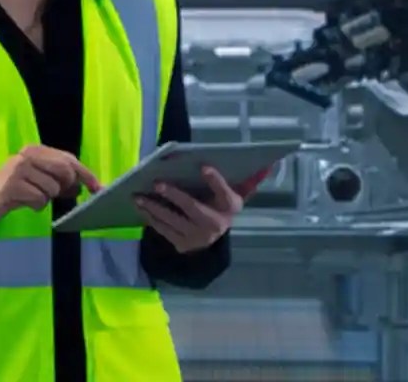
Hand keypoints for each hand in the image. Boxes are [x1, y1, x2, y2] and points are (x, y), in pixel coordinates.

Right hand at [0, 145, 101, 223]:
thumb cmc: (12, 189)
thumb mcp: (36, 180)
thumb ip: (58, 178)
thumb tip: (84, 185)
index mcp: (36, 150)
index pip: (68, 159)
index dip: (85, 173)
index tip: (98, 187)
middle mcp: (28, 154)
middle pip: (64, 170)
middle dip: (65, 186)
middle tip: (55, 193)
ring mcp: (19, 168)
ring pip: (52, 188)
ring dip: (45, 198)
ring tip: (29, 196)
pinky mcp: (12, 185)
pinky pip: (39, 200)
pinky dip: (35, 205)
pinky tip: (23, 202)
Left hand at [135, 166, 254, 253]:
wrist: (213, 242)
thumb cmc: (222, 208)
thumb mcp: (238, 194)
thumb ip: (250, 180)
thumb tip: (269, 164)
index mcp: (230, 208)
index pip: (225, 193)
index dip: (216, 181)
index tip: (205, 166)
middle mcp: (215, 225)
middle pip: (193, 208)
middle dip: (175, 195)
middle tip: (157, 182)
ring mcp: (197, 237)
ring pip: (173, 220)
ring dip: (154, 208)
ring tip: (138, 196)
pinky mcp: (182, 244)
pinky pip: (163, 230)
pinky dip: (150, 218)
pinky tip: (140, 207)